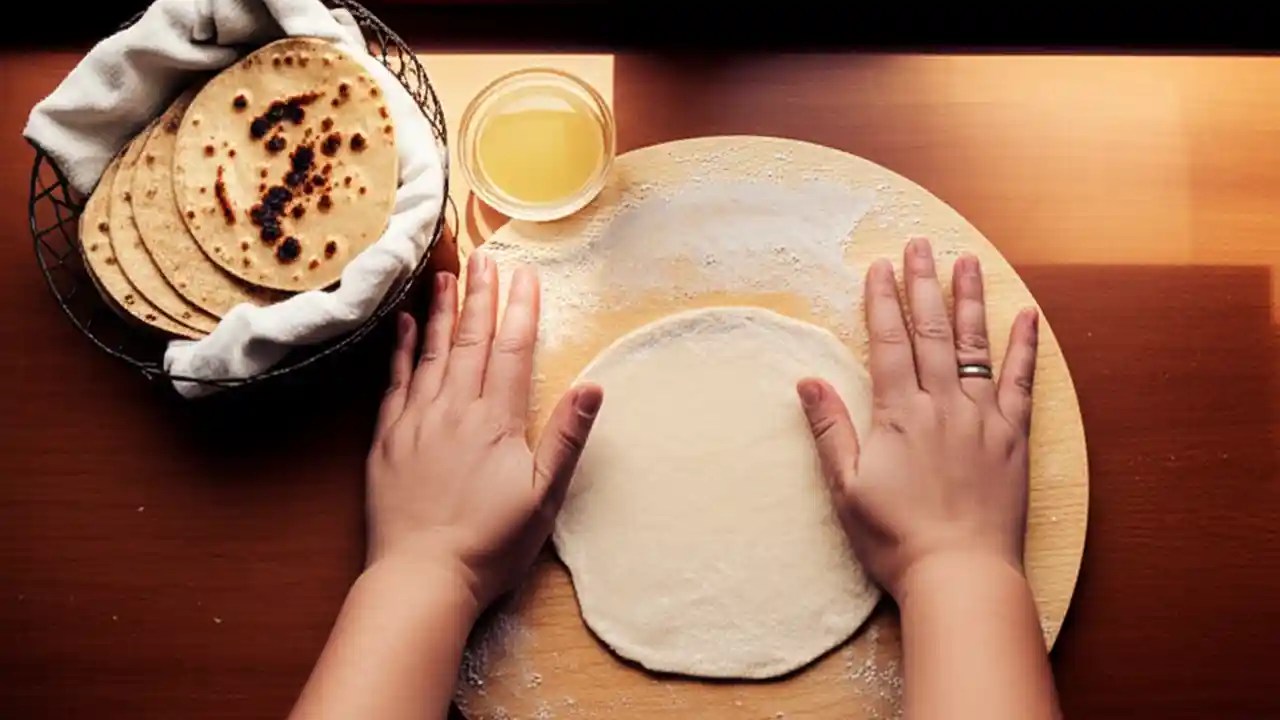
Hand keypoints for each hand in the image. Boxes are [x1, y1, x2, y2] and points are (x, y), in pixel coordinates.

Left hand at [366, 252, 603, 611]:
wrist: (422, 576)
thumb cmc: (491, 543)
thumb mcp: (544, 496)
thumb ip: (567, 437)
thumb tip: (594, 386)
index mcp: (497, 421)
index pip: (511, 350)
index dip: (520, 309)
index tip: (525, 274)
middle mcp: (455, 409)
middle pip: (472, 341)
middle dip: (482, 295)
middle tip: (486, 256)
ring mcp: (417, 420)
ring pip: (433, 352)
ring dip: (444, 311)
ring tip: (450, 274)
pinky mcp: (388, 438)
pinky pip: (396, 380)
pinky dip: (403, 349)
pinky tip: (408, 324)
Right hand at [797, 237, 1038, 600]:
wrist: (959, 574)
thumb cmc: (896, 538)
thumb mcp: (846, 488)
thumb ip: (830, 429)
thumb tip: (806, 381)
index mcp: (899, 414)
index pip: (889, 343)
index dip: (882, 302)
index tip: (879, 267)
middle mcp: (943, 406)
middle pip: (931, 332)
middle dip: (923, 285)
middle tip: (920, 245)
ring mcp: (982, 418)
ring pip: (974, 347)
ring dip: (969, 301)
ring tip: (967, 261)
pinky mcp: (1013, 438)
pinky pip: (1021, 383)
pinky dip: (1024, 347)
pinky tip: (1026, 316)